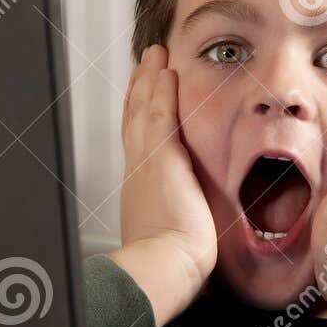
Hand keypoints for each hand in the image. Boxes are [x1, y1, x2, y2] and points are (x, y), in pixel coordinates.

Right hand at [107, 44, 217, 326]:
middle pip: (134, 120)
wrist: (162, 269)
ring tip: (153, 57)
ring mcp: (146, 162)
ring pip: (143, 110)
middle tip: (143, 66)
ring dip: (148, 80)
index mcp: (142, 190)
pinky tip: (164, 70)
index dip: (139, 120)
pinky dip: (159, 90)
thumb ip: (178, 228)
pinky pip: (159, 114)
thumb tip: (191, 237)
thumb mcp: (171, 240)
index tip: (142, 101)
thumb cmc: (170, 267)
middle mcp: (138, 172)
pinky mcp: (160, 158)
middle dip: (139, 92)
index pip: (139, 145)